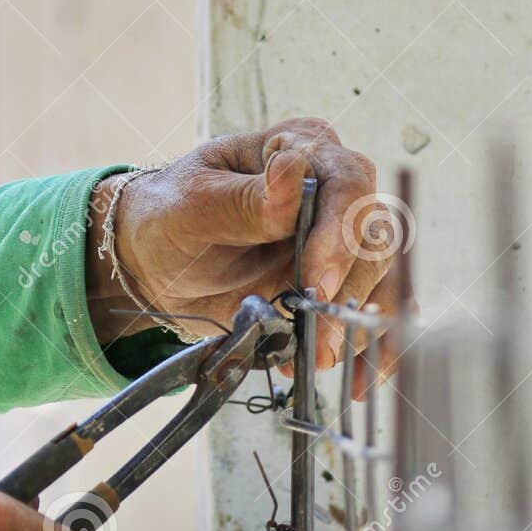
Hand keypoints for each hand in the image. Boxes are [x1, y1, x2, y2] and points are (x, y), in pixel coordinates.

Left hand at [87, 117, 404, 386]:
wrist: (153, 263)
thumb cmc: (168, 217)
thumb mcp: (192, 205)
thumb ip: (245, 199)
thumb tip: (292, 172)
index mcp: (299, 150)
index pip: (348, 184)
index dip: (340, 236)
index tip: (316, 282)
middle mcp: (330, 192)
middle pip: (373, 239)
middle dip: (349, 293)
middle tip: (319, 337)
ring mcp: (336, 242)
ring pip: (378, 282)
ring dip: (359, 328)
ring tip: (322, 360)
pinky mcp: (333, 286)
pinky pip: (368, 315)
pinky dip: (369, 349)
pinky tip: (358, 380)